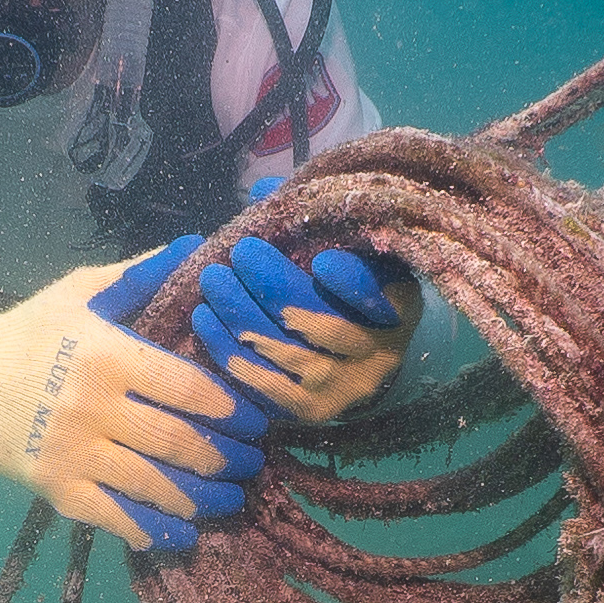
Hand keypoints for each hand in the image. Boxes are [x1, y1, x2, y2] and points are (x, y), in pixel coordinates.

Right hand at [0, 244, 266, 552]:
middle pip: (177, 441)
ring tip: (230, 498)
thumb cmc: (31, 331)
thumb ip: (139, 275)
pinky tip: (184, 534)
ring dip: (203, 498)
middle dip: (226, 458)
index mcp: (106, 354)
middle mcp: (92, 405)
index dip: (230, 409)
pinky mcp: (54, 487)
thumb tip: (195, 247)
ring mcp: (72, 451)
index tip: (256, 419)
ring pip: (154, 485)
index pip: (186, 387)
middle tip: (253, 463)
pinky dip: (154, 531)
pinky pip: (114, 517)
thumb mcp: (81, 291)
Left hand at [192, 236, 422, 427]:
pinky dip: (229, 350)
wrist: (352, 358)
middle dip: (274, 286)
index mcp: (398, 306)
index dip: (354, 283)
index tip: (324, 262)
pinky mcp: (307, 411)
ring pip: (286, 353)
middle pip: (320, 325)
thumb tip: (262, 190)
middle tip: (240, 252)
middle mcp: (378, 354)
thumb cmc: (342, 287)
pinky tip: (204, 319)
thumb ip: (313, 219)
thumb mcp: (346, 247)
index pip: (378, 297)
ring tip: (212, 280)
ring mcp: (342, 390)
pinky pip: (262, 384)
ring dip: (242, 314)